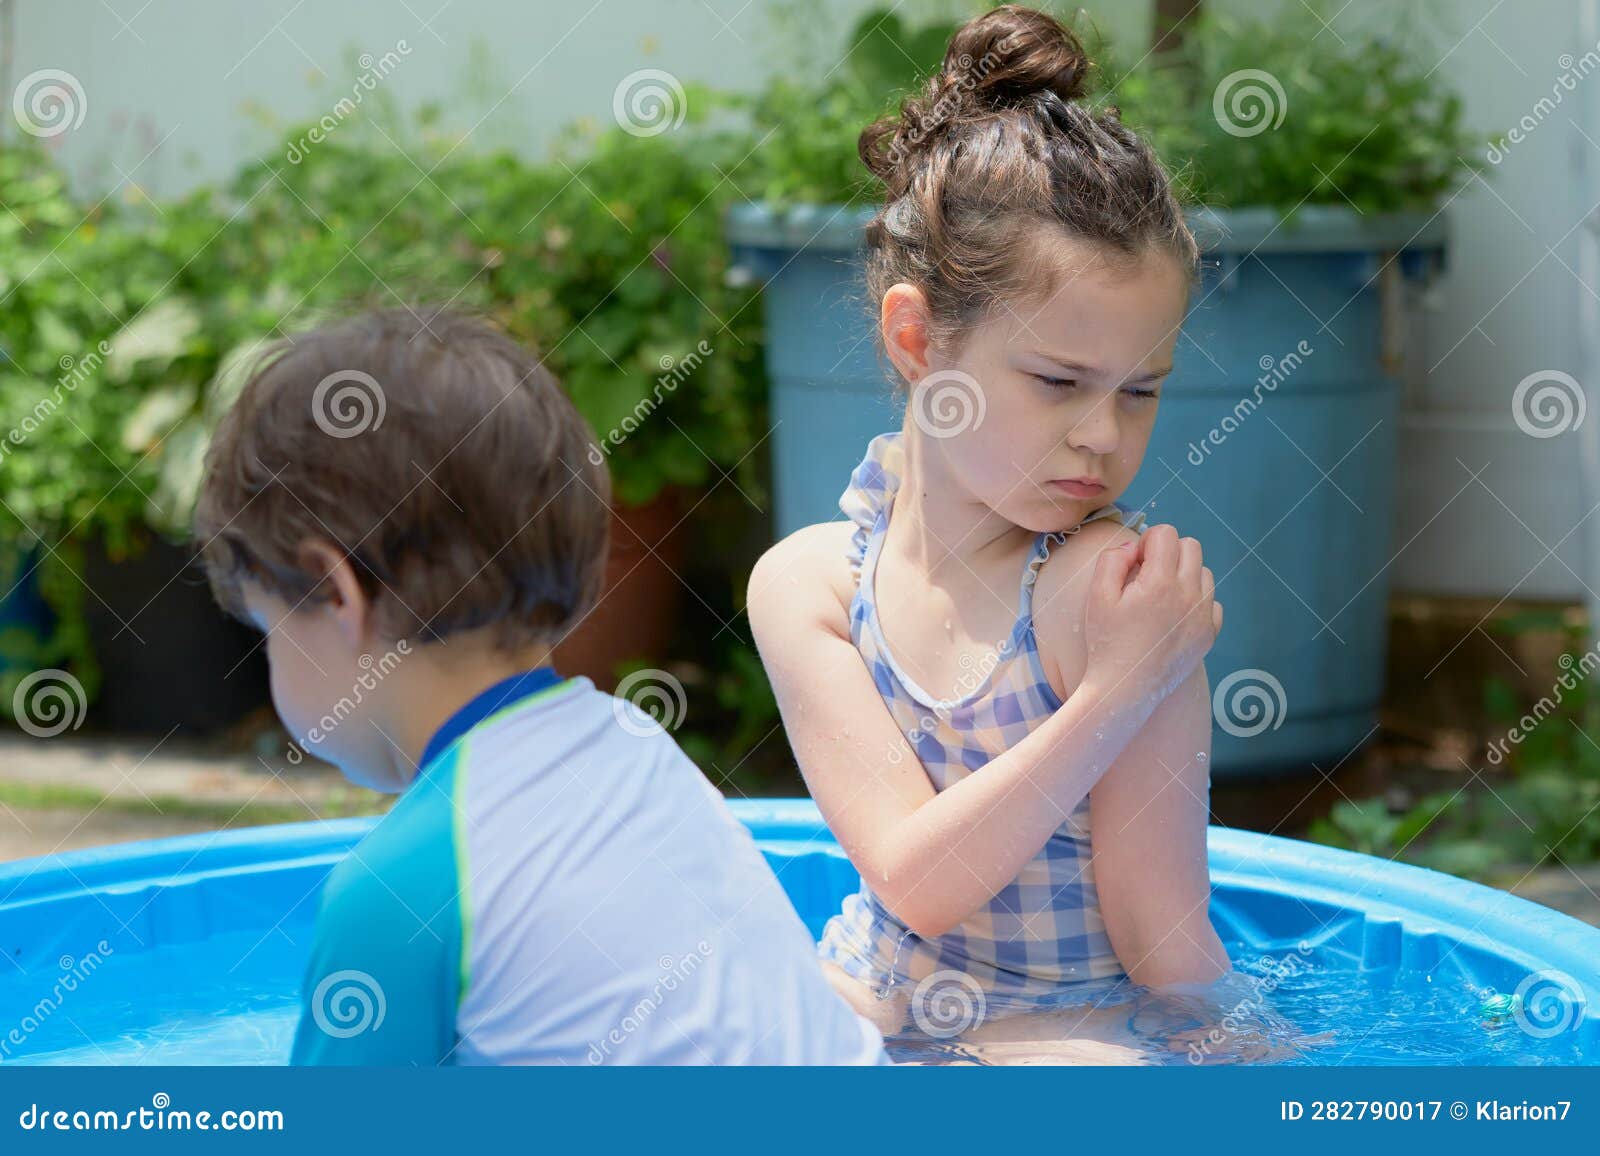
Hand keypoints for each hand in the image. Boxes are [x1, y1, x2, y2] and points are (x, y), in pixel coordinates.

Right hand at [1082, 525, 1220, 707]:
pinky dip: (1196, 601)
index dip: (1147, 541)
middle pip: (1191, 546)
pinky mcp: (1209, 634)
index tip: (1136, 561)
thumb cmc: (1106, 642)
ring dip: (1184, 575)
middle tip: (1148, 574)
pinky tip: (1174, 616)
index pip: (1166, 534)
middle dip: (1169, 552)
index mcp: (1160, 582)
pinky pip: (1213, 602)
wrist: (1124, 688)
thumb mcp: (1097, 596)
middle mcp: (1189, 594)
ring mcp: (1203, 615)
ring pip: (1204, 572)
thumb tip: (1133, 546)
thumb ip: (1113, 560)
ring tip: (1161, 596)